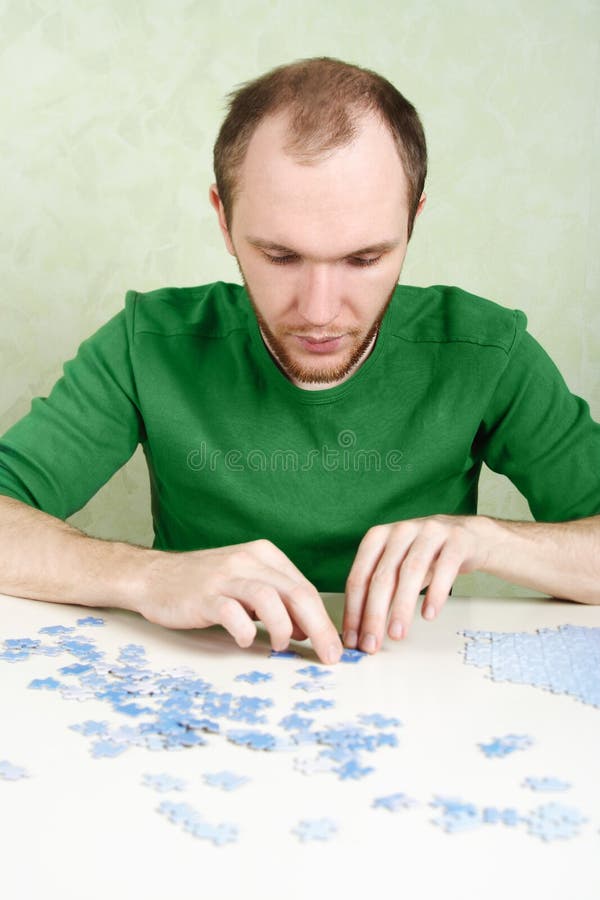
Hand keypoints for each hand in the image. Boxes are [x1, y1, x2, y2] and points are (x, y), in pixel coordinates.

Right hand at [137, 538, 342, 664]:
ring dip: (284, 627)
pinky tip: (245, 641)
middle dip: (319, 628)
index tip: (335, 647)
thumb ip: (278, 602)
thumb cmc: (204, 585)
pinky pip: (232, 612)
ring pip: (269, 598)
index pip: (304, 588)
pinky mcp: (203, 595)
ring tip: (283, 646)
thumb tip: (308, 631)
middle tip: (329, 655)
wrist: (153, 576)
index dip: (324, 620)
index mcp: (264, 555)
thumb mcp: (246, 586)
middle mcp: (248, 560)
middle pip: (296, 593)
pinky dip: (245, 630)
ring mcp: (225, 576)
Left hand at [342, 515, 488, 652]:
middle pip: (382, 576)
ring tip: (397, 634)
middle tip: (371, 644)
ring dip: (402, 607)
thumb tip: (362, 630)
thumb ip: (381, 592)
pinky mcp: (456, 540)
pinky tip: (429, 614)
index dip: (354, 610)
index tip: (353, 638)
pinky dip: (435, 593)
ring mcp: (429, 532)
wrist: (468, 535)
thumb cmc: (427, 555)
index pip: (360, 576)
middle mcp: (401, 531)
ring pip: (411, 571)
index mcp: (379, 537)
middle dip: (374, 614)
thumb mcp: (398, 567)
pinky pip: (445, 568)